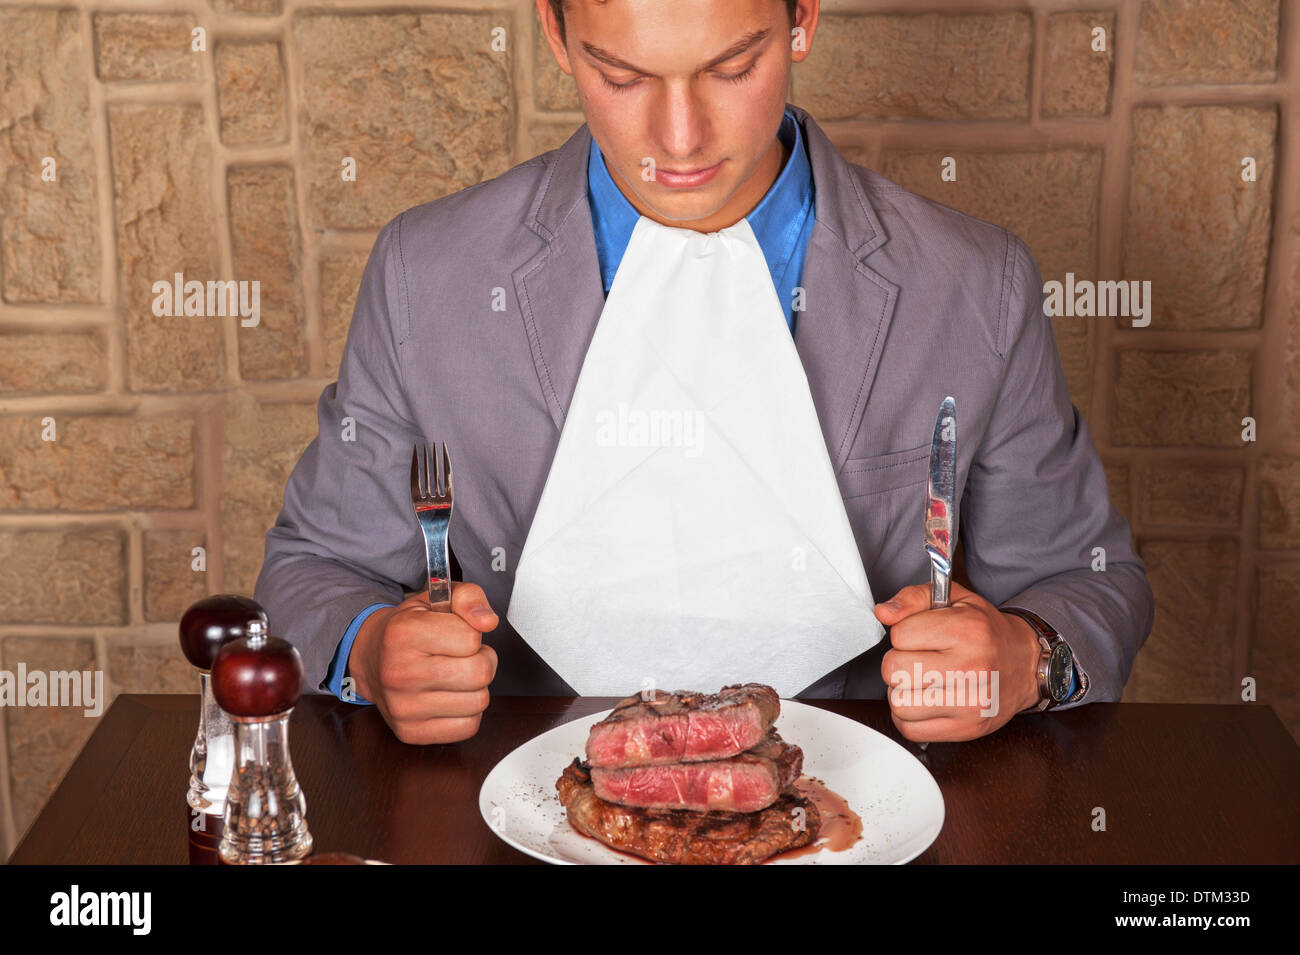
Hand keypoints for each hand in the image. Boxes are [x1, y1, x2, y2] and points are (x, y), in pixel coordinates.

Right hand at [347, 581, 499, 743]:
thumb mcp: (435, 599)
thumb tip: (488, 621)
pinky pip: (468, 727)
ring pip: (478, 702)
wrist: (371, 660)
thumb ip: (469, 598)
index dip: (472, 633)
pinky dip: (467, 712)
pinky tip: (450, 697)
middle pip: (480, 673)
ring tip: (456, 675)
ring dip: (475, 687)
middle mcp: (400, 673)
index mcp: (403, 633)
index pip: (471, 638)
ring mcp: (403, 707)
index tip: (456, 633)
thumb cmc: (408, 629)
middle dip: (481, 660)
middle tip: (464, 656)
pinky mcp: (411, 732)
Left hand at [874, 580, 1041, 742]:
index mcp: (968, 630)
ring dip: (901, 692)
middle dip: (898, 663)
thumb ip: (913, 598)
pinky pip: (910, 729)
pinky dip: (909, 716)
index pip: (900, 635)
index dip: (902, 634)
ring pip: (899, 703)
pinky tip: (923, 701)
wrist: (1026, 665)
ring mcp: (971, 703)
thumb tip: (884, 613)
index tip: (918, 636)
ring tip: (920, 681)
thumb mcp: (954, 598)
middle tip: (916, 659)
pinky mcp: (967, 729)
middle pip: (894, 671)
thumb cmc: (986, 631)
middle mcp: (972, 668)